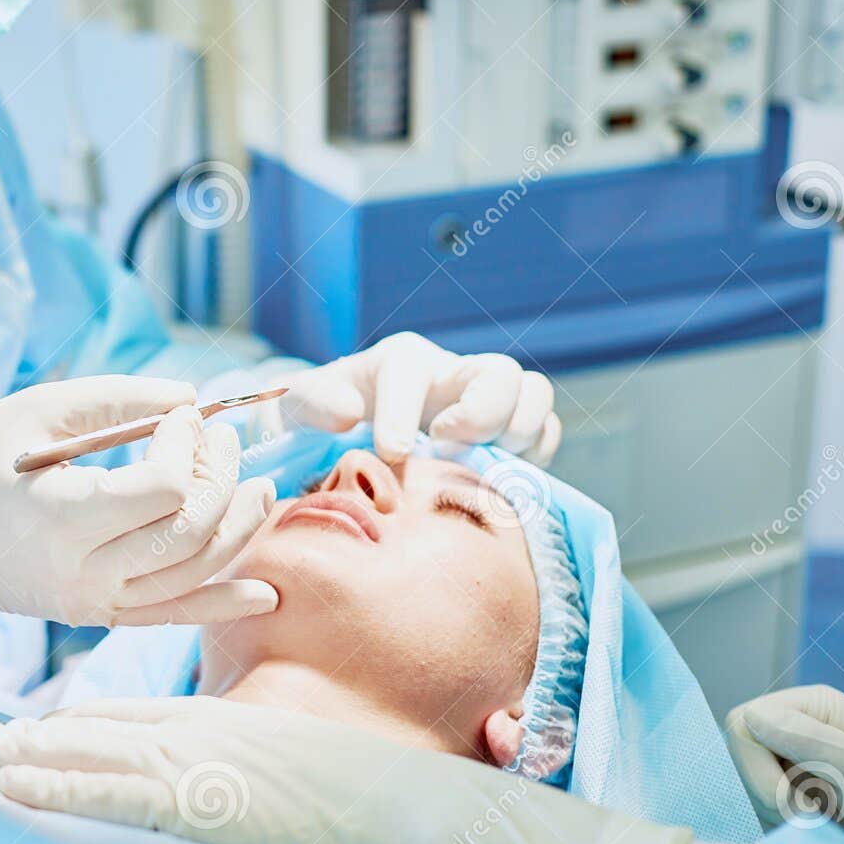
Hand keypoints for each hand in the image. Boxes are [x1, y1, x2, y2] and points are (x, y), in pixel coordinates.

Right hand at [0, 376, 278, 630]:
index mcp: (63, 520)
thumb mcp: (33, 412)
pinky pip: (172, 616)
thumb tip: (193, 399)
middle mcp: (83, 574)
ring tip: (260, 488)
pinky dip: (222, 603)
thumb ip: (115, 399)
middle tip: (227, 439)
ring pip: (194, 575)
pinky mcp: (94, 615)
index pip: (166, 491)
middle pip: (191, 533)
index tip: (182, 416)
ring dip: (239, 531)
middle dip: (225, 480)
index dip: (190, 447)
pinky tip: (266, 591)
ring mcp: (92, 603)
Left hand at [0, 696, 692, 843]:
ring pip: (90, 748)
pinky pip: (116, 788)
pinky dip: (63, 781)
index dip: (66, 722)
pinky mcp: (204, 797)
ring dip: (23, 751)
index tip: (21, 728)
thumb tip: (209, 787)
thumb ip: (238, 768)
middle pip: (91, 725)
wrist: (409, 803)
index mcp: (215, 723)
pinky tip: (17, 782)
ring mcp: (198, 760)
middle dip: (24, 732)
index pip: (123, 715)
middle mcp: (196, 730)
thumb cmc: (360, 791)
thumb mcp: (285, 768)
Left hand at [281, 332, 560, 464]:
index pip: (409, 371)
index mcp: (398, 363)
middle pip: (498, 372)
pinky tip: (493, 480)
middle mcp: (449, 374)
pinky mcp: (504, 431)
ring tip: (477, 465)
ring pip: (532, 395)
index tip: (391, 453)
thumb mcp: (298, 405)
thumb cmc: (320, 417)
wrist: (339, 433)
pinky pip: (545, 432)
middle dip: (482, 413)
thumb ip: (313, 403)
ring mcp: (483, 400)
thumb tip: (349, 413)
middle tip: (446, 449)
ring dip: (517, 433)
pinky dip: (533, 456)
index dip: (402, 412)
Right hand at [726, 685, 843, 829]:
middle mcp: (792, 728)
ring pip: (744, 785)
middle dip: (768, 795)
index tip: (797, 804)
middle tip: (815, 817)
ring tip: (824, 822)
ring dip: (778, 814)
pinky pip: (756, 807)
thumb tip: (750, 717)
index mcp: (811, 707)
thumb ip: (809, 739)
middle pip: (737, 756)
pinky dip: (780, 825)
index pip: (743, 723)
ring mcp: (787, 760)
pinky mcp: (787, 791)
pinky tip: (814, 828)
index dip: (757, 768)